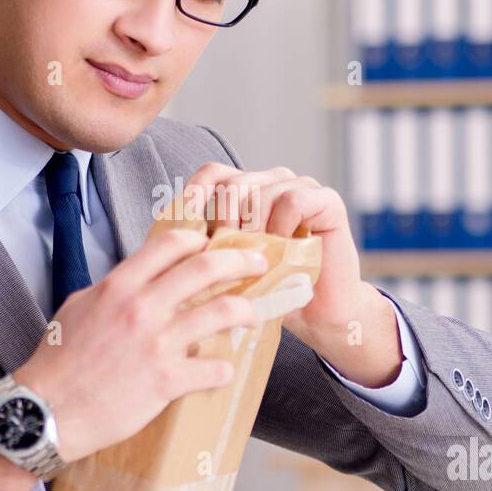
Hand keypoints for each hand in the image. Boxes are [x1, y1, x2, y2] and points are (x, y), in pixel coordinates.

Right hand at [9, 227, 268, 464]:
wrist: (46, 411)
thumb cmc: (58, 362)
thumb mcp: (79, 308)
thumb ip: (114, 290)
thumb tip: (138, 282)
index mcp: (119, 286)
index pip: (170, 244)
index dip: (199, 240)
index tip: (212, 245)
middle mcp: (141, 308)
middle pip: (206, 268)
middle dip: (240, 260)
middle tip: (256, 262)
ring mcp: (156, 344)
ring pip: (221, 313)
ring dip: (245, 310)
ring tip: (253, 313)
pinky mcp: (166, 381)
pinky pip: (212, 369)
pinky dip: (222, 369)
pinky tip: (223, 370)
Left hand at [182, 162, 402, 387]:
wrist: (317, 315)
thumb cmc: (269, 292)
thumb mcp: (226, 268)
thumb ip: (203, 246)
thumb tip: (165, 242)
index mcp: (246, 192)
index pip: (211, 175)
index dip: (198, 202)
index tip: (198, 242)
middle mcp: (272, 182)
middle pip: (231, 184)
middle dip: (224, 225)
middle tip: (231, 258)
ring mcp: (300, 187)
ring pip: (259, 191)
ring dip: (254, 232)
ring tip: (261, 260)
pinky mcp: (326, 200)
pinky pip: (291, 200)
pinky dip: (282, 228)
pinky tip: (285, 251)